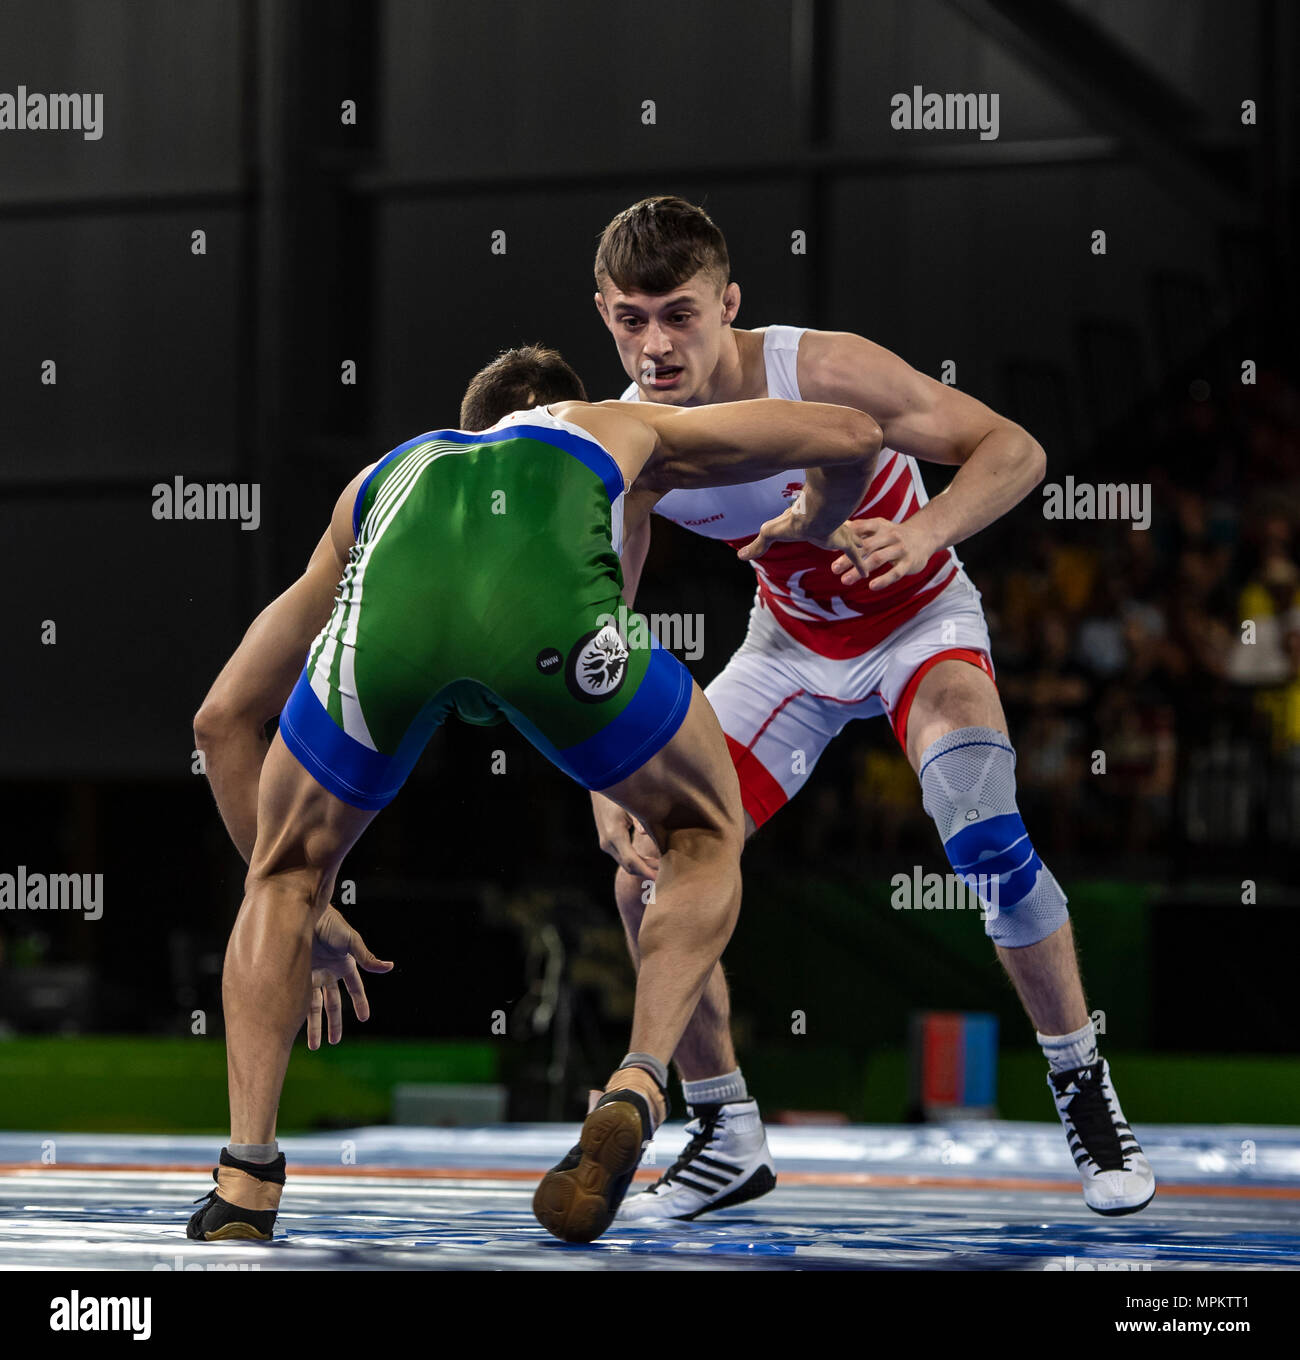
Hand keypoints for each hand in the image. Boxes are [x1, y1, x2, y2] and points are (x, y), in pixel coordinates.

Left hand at [306, 906, 393, 1049]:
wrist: (299, 913)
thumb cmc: (328, 923)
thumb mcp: (351, 940)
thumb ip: (367, 958)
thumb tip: (389, 967)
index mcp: (344, 963)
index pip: (355, 988)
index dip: (361, 1003)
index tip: (365, 1018)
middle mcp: (328, 972)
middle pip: (333, 1003)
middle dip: (334, 1023)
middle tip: (334, 1042)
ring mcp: (310, 975)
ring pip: (314, 1007)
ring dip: (315, 1026)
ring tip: (315, 1046)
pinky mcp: (295, 976)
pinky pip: (298, 1000)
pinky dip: (298, 1015)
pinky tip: (296, 1028)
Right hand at [591, 791, 660, 879]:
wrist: (601, 784)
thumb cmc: (620, 793)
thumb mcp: (631, 804)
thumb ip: (639, 819)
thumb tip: (645, 833)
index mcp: (615, 834)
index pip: (632, 861)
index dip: (646, 872)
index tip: (660, 879)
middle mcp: (608, 842)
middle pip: (629, 866)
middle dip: (647, 873)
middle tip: (667, 876)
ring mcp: (606, 843)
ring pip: (626, 863)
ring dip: (643, 868)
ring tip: (662, 868)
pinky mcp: (608, 841)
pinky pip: (623, 857)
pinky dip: (637, 862)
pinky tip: (651, 860)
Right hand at [737, 494, 872, 580]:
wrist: (812, 514)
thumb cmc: (792, 520)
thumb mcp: (770, 532)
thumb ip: (759, 545)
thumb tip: (740, 556)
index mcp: (811, 524)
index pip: (816, 526)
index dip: (817, 528)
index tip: (818, 531)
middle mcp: (826, 527)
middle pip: (836, 532)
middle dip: (844, 535)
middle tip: (849, 540)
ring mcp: (837, 534)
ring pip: (851, 541)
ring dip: (856, 546)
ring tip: (863, 551)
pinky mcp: (845, 542)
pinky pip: (855, 556)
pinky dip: (860, 565)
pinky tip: (867, 574)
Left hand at [828, 517, 937, 588]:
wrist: (925, 536)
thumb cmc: (894, 533)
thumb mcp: (879, 526)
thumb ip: (860, 528)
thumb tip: (838, 526)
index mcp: (881, 526)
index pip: (861, 528)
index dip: (847, 536)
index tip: (831, 545)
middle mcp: (890, 536)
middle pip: (867, 547)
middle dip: (849, 558)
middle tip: (834, 568)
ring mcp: (900, 549)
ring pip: (878, 560)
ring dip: (860, 570)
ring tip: (845, 580)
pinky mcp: (908, 563)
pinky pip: (895, 573)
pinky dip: (883, 580)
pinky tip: (871, 586)